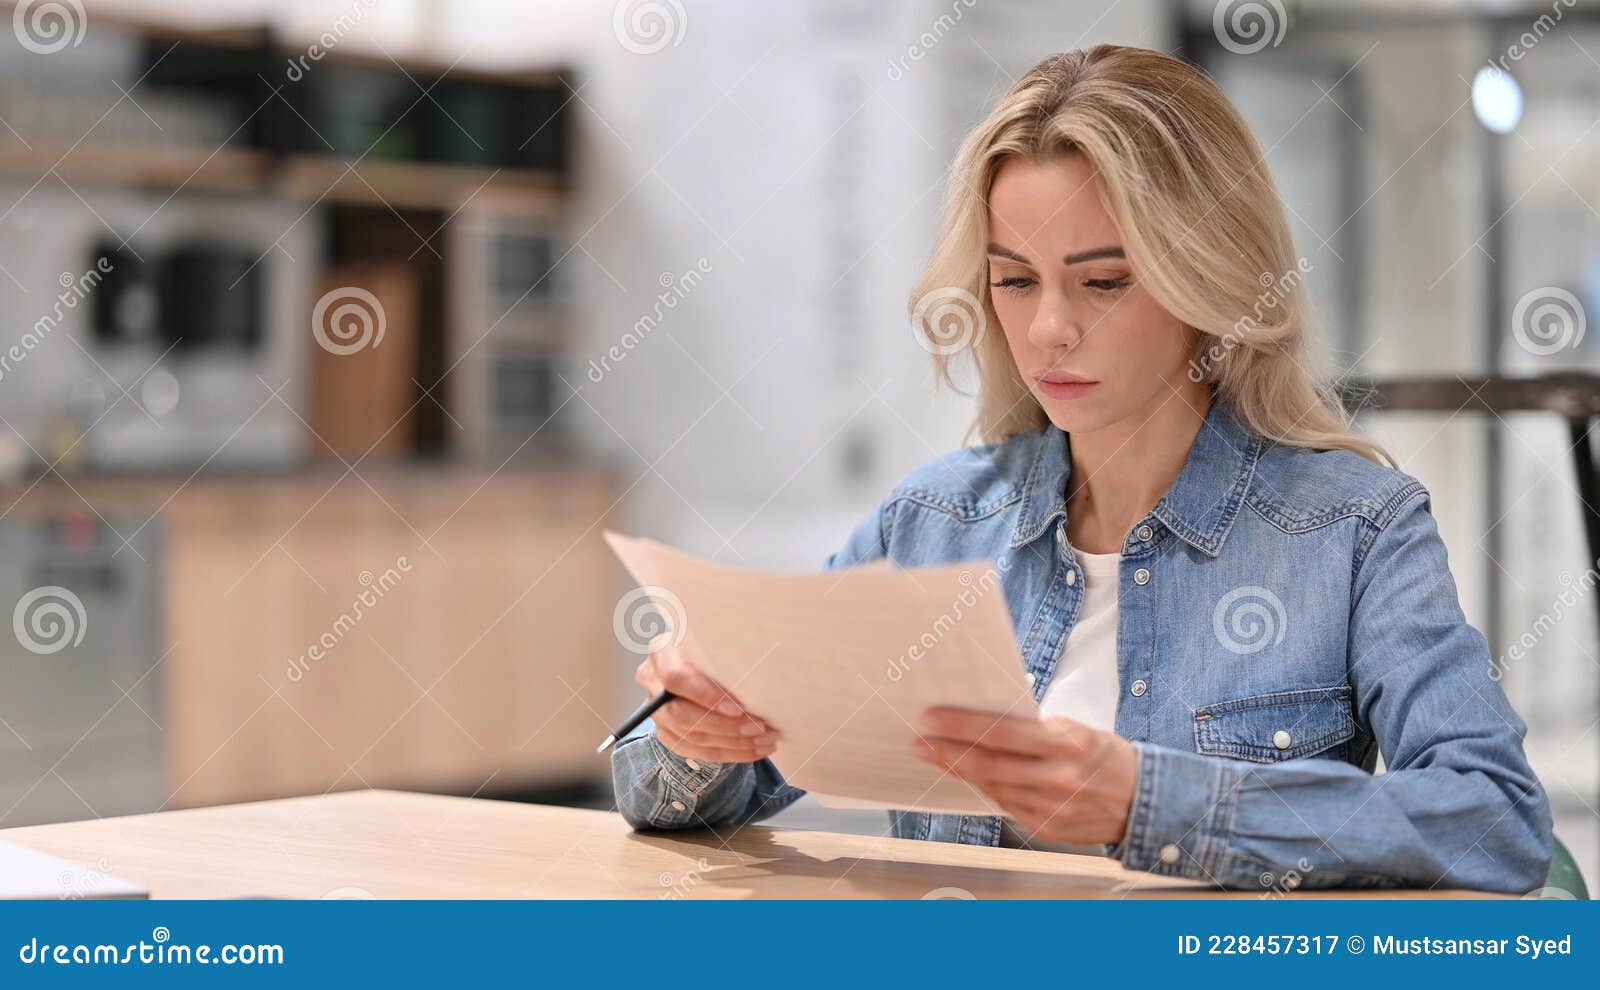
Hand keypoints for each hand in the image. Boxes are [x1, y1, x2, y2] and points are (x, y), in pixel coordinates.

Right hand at [636, 645, 777, 763]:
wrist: (702, 659)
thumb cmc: (716, 648)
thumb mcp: (720, 643)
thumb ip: (728, 657)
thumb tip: (758, 682)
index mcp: (662, 651)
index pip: (676, 677)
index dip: (706, 696)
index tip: (737, 708)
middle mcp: (652, 680)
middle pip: (682, 714)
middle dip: (725, 726)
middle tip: (758, 728)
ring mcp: (656, 710)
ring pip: (690, 737)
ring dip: (732, 743)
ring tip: (764, 740)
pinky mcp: (666, 732)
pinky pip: (695, 750)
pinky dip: (728, 753)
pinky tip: (754, 749)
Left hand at [912, 708, 1137, 845]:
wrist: (1143, 800)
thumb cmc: (1105, 756)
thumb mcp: (1075, 730)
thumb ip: (1033, 730)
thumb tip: (983, 721)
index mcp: (1066, 744)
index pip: (1002, 733)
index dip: (962, 726)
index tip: (932, 718)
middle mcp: (1058, 778)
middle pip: (989, 765)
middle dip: (947, 752)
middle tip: (918, 741)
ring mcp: (1052, 807)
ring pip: (992, 787)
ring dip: (959, 771)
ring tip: (934, 756)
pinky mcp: (1047, 828)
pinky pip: (1006, 805)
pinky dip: (984, 789)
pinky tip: (967, 777)